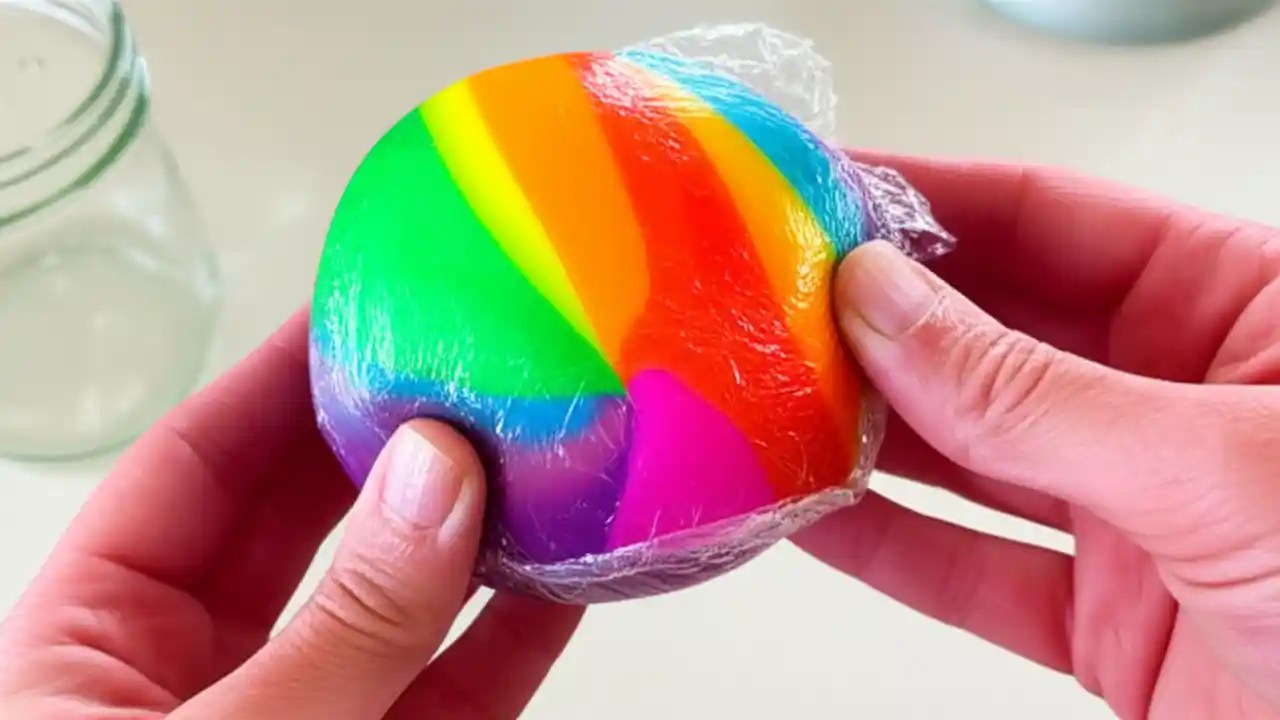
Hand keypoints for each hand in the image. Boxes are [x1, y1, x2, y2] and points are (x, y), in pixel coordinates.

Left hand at [0, 312, 582, 718]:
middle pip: (302, 522)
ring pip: (393, 607)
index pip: (189, 471)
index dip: (274, 380)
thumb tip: (438, 476)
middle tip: (466, 365)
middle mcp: (198, 678)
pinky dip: (514, 637)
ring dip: (472, 535)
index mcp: (95, 648)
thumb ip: (342, 622)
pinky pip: (455, 690)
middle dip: (387, 442)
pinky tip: (563, 579)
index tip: (358, 308)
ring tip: (539, 455)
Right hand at [796, 155, 1279, 718]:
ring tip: (764, 396)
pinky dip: (888, 546)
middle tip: (765, 299)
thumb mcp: (1223, 470)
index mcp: (1249, 315)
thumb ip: (1035, 393)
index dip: (931, 198)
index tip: (822, 192)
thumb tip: (888, 306)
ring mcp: (1138, 514)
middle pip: (992, 333)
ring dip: (864, 429)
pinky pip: (972, 569)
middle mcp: (1182, 405)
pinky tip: (812, 510)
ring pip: (969, 453)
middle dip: (876, 318)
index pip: (1054, 219)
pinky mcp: (1107, 621)